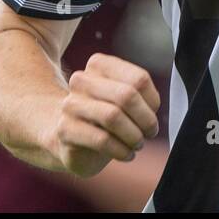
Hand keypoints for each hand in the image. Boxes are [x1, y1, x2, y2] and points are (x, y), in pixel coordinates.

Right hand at [47, 53, 160, 177]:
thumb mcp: (123, 100)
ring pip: (113, 116)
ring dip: (133, 135)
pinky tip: (127, 154)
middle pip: (127, 95)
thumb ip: (139, 96)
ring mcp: (70, 104)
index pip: (139, 78)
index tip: (152, 114)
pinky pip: (101, 140)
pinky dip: (121, 150)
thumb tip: (152, 109)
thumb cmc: (104, 117)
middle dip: (145, 119)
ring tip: (138, 144)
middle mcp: (81, 80)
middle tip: (150, 132)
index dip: (152, 101)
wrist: (70, 139)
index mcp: (99, 64)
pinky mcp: (65, 130)